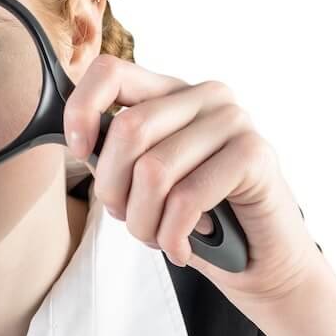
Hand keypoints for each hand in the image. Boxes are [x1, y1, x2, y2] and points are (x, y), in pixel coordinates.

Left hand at [64, 54, 325, 307]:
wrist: (259, 262)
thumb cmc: (195, 221)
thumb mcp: (142, 182)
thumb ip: (114, 154)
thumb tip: (77, 140)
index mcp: (171, 93)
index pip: (110, 73)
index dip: (82, 111)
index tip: (78, 151)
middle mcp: (205, 96)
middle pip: (128, 129)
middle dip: (113, 190)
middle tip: (129, 219)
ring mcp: (234, 121)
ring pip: (154, 171)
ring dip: (143, 222)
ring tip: (157, 238)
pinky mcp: (254, 154)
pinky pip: (187, 197)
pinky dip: (173, 236)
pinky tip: (180, 248)